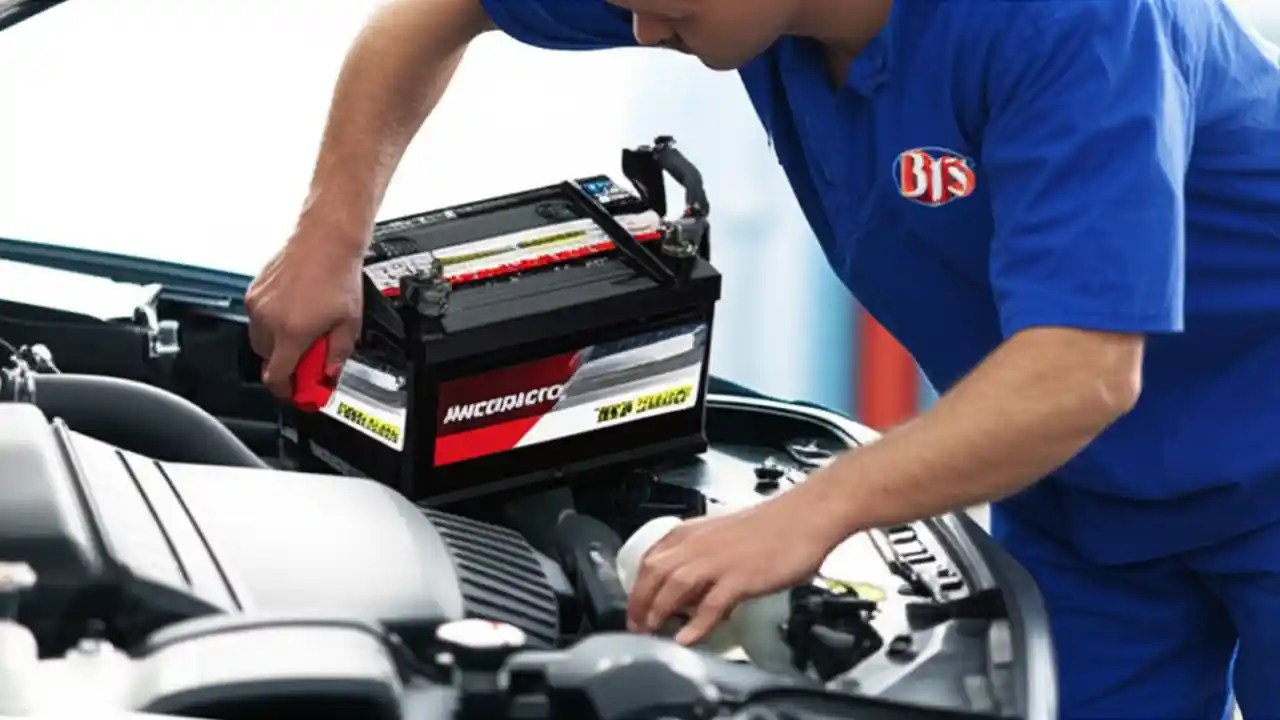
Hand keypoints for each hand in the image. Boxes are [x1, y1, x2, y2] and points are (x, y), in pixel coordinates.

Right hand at [245, 225, 365, 399]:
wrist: (326, 239)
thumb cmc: (338, 274)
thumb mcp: (349, 323)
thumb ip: (337, 354)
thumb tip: (328, 373)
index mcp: (292, 332)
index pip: (277, 376)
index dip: (286, 391)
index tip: (295, 393)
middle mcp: (269, 319)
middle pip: (267, 360)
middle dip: (286, 364)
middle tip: (308, 357)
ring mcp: (258, 304)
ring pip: (260, 339)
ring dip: (278, 343)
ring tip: (304, 329)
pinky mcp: (254, 291)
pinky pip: (257, 318)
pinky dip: (272, 323)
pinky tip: (295, 311)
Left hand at [626, 487, 846, 645]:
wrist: (807, 515)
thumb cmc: (773, 526)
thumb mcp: (727, 537)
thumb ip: (707, 559)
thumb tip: (695, 592)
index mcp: (694, 533)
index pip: (652, 558)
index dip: (638, 586)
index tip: (635, 607)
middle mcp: (699, 545)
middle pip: (654, 573)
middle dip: (639, 603)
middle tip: (636, 627)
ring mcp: (719, 561)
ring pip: (674, 587)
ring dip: (658, 612)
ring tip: (651, 633)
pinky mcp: (741, 578)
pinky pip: (711, 604)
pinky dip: (696, 624)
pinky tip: (686, 640)